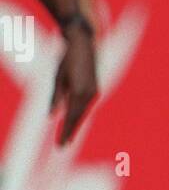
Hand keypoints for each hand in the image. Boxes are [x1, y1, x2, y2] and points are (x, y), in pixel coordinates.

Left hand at [50, 28, 97, 145]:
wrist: (86, 43)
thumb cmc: (68, 59)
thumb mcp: (58, 78)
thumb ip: (55, 98)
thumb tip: (51, 116)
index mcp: (78, 92)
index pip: (70, 117)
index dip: (64, 132)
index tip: (60, 145)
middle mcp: (89, 94)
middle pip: (77, 118)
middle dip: (69, 132)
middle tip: (61, 146)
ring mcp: (94, 92)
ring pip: (82, 113)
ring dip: (74, 125)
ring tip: (67, 137)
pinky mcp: (95, 89)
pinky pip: (85, 106)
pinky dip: (79, 115)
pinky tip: (74, 121)